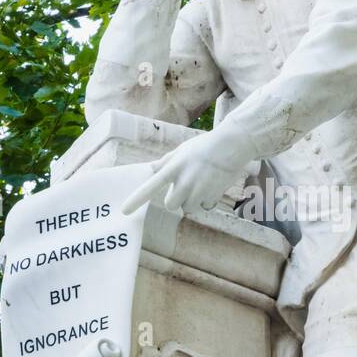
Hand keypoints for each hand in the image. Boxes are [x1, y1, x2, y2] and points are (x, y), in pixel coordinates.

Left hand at [121, 127, 252, 217]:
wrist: (232, 145)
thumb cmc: (204, 146)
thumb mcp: (182, 151)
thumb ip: (166, 162)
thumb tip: (150, 169)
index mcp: (174, 168)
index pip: (151, 186)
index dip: (137, 199)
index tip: (124, 211)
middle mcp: (185, 181)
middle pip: (171, 204)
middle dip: (177, 199)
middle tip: (186, 187)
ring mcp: (199, 190)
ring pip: (188, 207)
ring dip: (193, 200)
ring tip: (202, 184)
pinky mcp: (213, 196)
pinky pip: (205, 206)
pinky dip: (207, 200)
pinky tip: (213, 185)